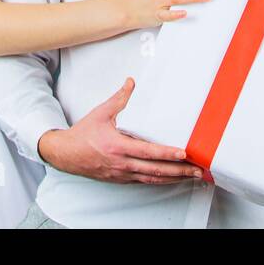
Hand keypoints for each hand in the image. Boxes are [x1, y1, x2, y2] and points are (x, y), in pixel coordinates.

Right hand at [37, 78, 202, 183]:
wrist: (65, 154)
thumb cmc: (82, 135)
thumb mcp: (101, 113)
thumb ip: (119, 98)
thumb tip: (131, 83)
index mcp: (118, 147)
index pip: (148, 152)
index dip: (167, 154)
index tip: (183, 154)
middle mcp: (122, 163)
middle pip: (156, 170)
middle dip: (179, 172)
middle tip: (197, 170)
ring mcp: (122, 174)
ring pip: (152, 179)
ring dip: (173, 179)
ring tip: (191, 176)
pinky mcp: (121, 179)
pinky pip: (144, 181)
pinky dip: (160, 181)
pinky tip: (170, 179)